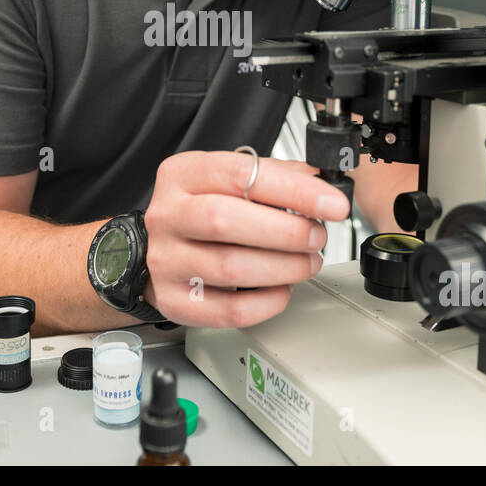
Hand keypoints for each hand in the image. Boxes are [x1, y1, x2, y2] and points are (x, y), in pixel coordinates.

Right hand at [141, 150, 350, 327]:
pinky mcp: (174, 301)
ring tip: (306, 262)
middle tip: (316, 237)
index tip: (331, 204)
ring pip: (231, 268)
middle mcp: (168, 216)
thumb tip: (322, 185)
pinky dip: (268, 302)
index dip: (295, 190)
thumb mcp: (227, 180)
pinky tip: (282, 289)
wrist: (153, 247)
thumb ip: (274, 176)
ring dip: (284, 267)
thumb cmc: (199, 211)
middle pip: (226, 221)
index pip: (241, 174)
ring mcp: (167, 260)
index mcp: (183, 175)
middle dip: (286, 232)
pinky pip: (229, 310)